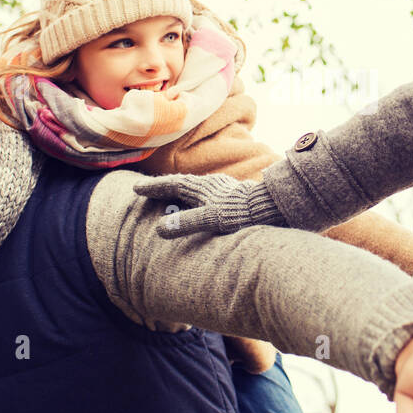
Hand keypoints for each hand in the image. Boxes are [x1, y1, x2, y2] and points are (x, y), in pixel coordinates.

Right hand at [132, 173, 286, 237]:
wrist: (276, 207)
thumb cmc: (245, 214)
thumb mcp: (213, 220)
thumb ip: (187, 223)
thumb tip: (161, 228)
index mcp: (203, 188)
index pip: (172, 185)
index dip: (154, 187)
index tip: (136, 188)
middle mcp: (212, 185)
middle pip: (182, 184)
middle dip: (164, 187)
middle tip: (148, 190)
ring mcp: (225, 190)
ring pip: (196, 189)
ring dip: (181, 193)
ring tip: (171, 198)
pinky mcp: (236, 197)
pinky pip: (208, 197)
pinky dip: (196, 200)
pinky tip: (202, 207)